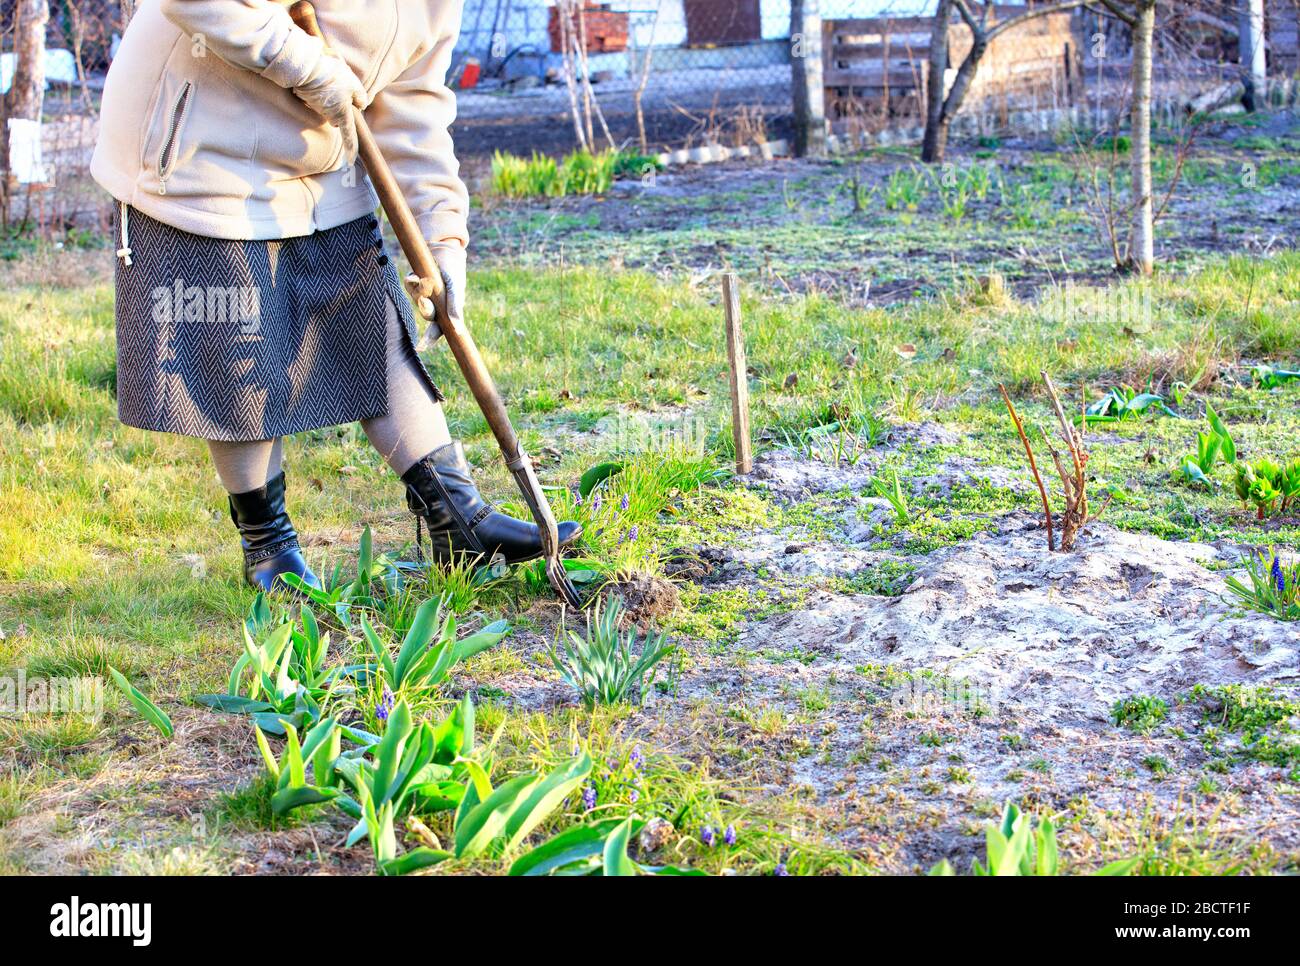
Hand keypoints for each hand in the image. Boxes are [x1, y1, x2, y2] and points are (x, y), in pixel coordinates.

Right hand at [292, 50, 365, 165]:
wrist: (307, 67)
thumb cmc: (333, 76)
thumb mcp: (354, 84)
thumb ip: (360, 97)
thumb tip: (360, 104)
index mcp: (342, 115)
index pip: (349, 136)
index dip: (351, 149)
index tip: (351, 161)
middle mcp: (329, 115)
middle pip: (338, 118)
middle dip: (342, 109)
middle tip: (344, 91)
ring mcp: (317, 108)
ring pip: (329, 107)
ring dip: (332, 97)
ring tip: (332, 80)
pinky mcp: (307, 99)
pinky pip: (318, 98)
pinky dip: (321, 91)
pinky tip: (321, 79)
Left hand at [408, 244, 465, 347]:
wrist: (445, 251)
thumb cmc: (454, 273)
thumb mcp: (457, 290)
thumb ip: (455, 308)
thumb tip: (457, 329)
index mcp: (445, 311)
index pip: (437, 330)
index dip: (428, 340)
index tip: (420, 348)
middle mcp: (433, 305)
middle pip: (426, 314)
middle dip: (425, 309)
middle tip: (425, 301)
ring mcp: (422, 294)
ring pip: (416, 298)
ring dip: (421, 290)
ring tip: (427, 279)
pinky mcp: (414, 282)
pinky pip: (409, 284)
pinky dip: (412, 281)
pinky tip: (417, 275)